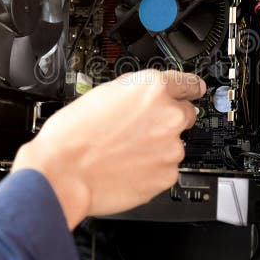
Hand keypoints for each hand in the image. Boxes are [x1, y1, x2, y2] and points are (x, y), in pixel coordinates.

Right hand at [11, 70, 205, 229]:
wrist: (63, 172)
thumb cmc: (73, 135)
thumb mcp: (104, 93)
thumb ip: (136, 92)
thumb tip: (147, 97)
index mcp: (152, 88)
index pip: (187, 83)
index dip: (190, 88)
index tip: (195, 90)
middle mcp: (168, 115)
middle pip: (184, 115)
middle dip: (167, 122)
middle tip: (139, 131)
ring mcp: (171, 147)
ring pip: (173, 145)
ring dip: (157, 148)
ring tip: (125, 153)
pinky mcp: (168, 175)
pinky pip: (166, 169)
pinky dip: (152, 169)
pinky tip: (128, 167)